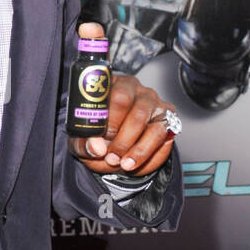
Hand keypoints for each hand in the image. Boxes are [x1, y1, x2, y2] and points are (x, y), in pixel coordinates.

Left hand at [67, 23, 176, 177]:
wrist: (117, 155)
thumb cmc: (99, 141)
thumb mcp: (82, 143)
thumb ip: (84, 144)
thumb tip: (96, 147)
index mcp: (108, 85)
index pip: (104, 88)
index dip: (104, 114)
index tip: (100, 136)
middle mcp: (132, 88)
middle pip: (125, 99)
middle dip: (117, 131)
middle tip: (110, 153)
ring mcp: (151, 101)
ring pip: (143, 117)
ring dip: (132, 145)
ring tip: (122, 163)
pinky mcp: (167, 117)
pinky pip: (160, 133)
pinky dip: (146, 152)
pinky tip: (133, 162)